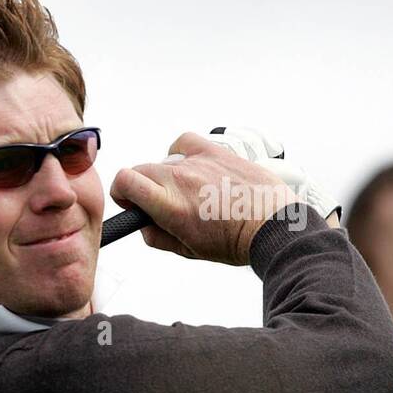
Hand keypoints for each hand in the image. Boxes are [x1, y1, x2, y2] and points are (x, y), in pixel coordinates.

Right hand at [110, 131, 299, 264]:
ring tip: (184, 190)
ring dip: (164, 175)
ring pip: (162, 160)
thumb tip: (144, 225)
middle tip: (157, 202)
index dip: (120, 192)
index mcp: (169, 206)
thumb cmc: (236, 240)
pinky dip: (180, 152)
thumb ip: (157, 237)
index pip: (124, 181)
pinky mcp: (216, 152)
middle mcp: (180, 179)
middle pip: (140, 170)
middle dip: (141, 187)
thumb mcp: (188, 250)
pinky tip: (188, 165)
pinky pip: (185, 142)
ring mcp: (198, 163)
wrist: (273, 225)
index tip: (130, 202)